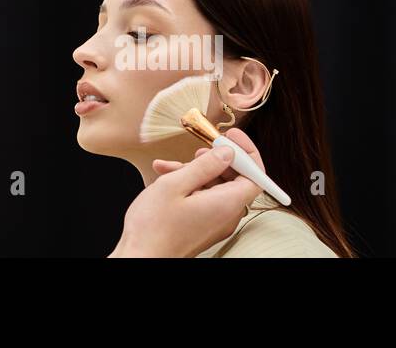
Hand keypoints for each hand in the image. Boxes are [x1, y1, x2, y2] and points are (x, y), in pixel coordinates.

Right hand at [109, 128, 264, 257]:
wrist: (140, 258)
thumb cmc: (153, 228)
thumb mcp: (175, 185)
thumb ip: (205, 166)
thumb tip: (227, 153)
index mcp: (227, 204)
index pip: (255, 175)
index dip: (246, 152)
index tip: (231, 136)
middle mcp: (227, 216)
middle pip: (235, 179)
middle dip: (216, 160)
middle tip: (198, 149)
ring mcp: (215, 223)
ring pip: (215, 187)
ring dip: (195, 172)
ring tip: (169, 167)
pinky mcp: (203, 226)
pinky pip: (205, 199)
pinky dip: (190, 186)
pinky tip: (167, 177)